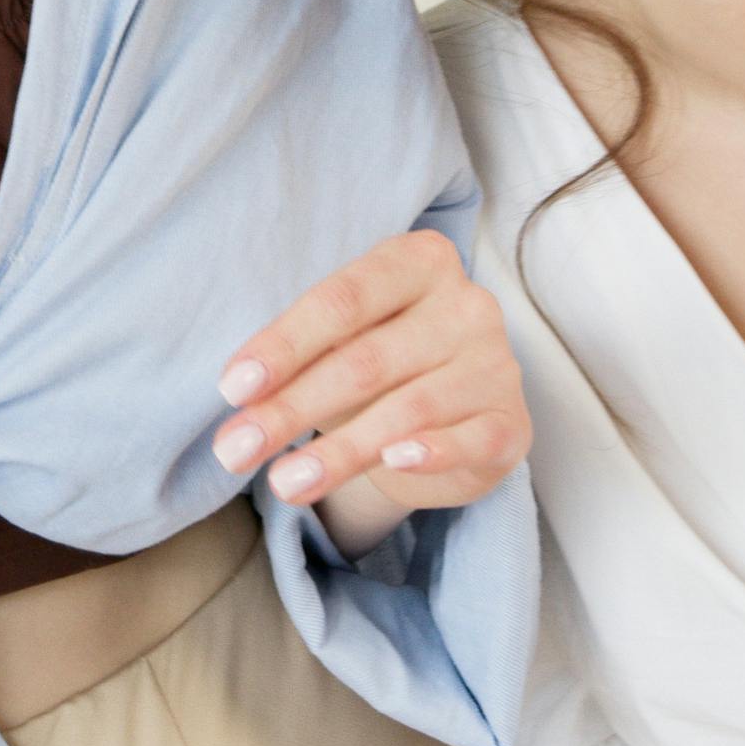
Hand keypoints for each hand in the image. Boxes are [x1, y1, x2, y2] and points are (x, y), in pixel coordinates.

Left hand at [210, 229, 529, 553]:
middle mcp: (467, 304)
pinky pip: (469, 440)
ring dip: (339, 452)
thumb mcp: (340, 345)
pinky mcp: (511, 424)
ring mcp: (495, 364)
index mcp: (420, 261)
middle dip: (292, 409)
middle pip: (366, 359)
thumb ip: (301, 361)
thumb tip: (242, 403)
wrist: (454, 415)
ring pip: (407, 409)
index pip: (343, 299)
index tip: (233, 389)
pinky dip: (432, 452)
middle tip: (236, 450)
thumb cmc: (382, 365)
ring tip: (283, 484)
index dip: (284, 344)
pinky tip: (393, 463)